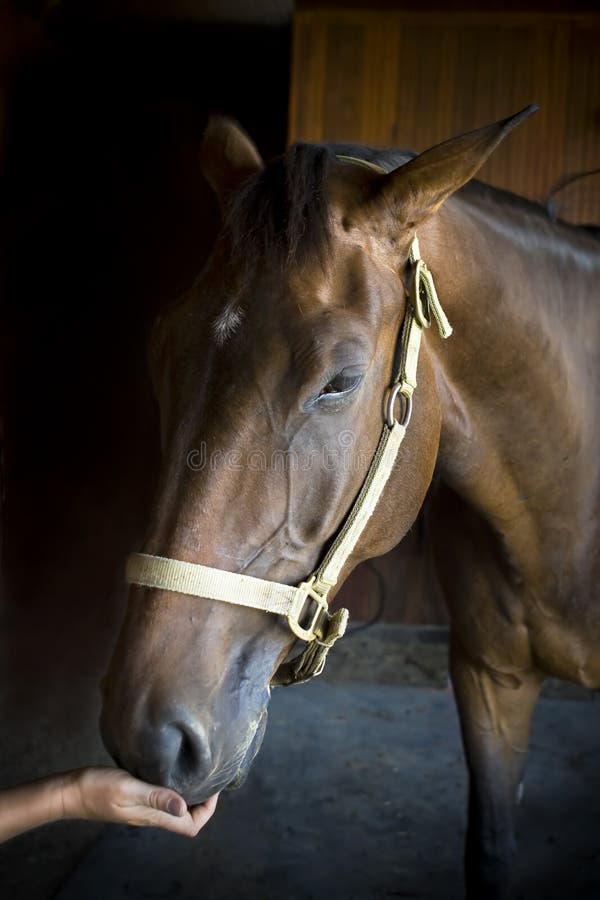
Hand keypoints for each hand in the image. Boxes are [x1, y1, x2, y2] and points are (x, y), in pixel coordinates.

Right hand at [62, 767, 218, 836]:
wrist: (70, 791)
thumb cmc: (97, 788)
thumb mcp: (129, 788)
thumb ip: (156, 797)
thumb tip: (183, 806)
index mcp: (153, 816)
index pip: (191, 826)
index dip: (208, 810)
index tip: (214, 787)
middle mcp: (151, 815)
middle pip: (186, 818)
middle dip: (203, 801)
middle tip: (210, 776)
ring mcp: (142, 808)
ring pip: (175, 807)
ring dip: (189, 793)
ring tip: (196, 771)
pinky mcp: (134, 798)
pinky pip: (161, 798)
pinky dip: (173, 787)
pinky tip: (171, 769)